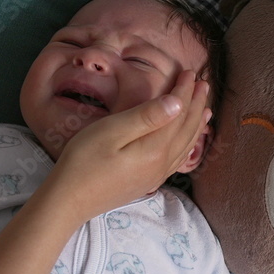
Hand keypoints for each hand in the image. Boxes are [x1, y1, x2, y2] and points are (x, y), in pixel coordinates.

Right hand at [46, 70, 209, 222]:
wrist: (68, 201)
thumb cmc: (83, 161)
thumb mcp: (111, 132)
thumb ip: (145, 117)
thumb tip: (177, 102)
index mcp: (154, 148)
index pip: (177, 114)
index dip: (184, 91)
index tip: (189, 72)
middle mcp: (161, 164)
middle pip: (186, 129)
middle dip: (195, 104)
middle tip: (203, 84)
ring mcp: (155, 176)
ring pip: (185, 146)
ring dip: (195, 125)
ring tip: (205, 109)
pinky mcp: (147, 182)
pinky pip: (176, 160)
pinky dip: (187, 146)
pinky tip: (186, 143)